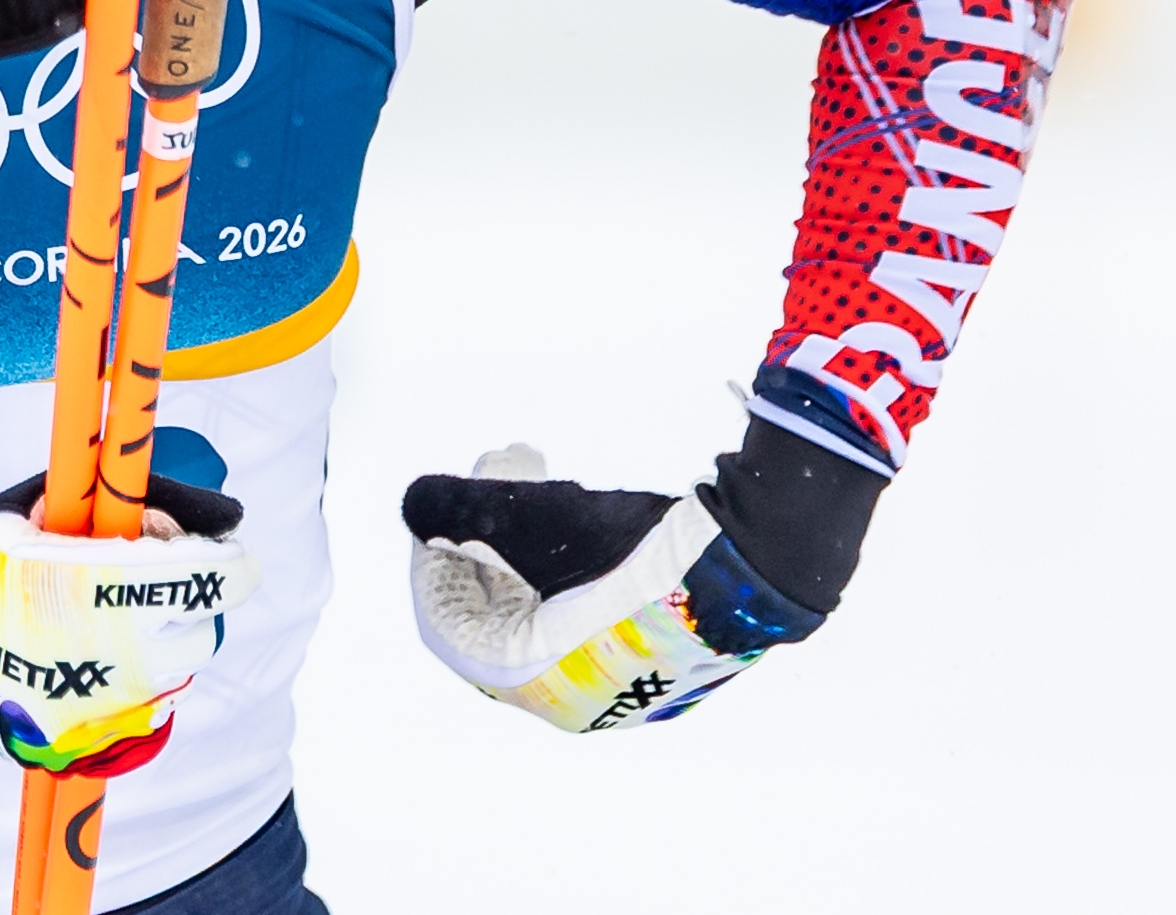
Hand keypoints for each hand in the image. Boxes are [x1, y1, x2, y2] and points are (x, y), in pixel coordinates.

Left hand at [403, 422, 878, 733]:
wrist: (762, 557)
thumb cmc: (641, 549)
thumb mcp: (535, 520)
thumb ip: (460, 512)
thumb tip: (413, 504)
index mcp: (538, 689)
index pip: (450, 630)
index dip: (432, 563)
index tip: (438, 509)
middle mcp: (578, 702)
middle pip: (496, 619)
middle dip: (481, 543)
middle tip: (492, 475)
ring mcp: (625, 685)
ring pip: (543, 612)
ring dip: (523, 544)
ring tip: (534, 473)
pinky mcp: (661, 658)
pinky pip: (585, 615)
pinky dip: (564, 564)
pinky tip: (576, 509)